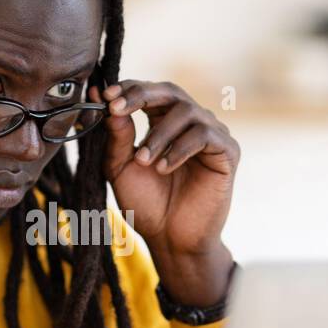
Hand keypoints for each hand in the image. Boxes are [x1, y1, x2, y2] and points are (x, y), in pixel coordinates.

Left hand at [95, 80, 239, 256]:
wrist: (170, 238)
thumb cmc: (146, 203)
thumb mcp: (120, 167)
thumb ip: (115, 134)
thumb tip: (100, 94)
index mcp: (163, 121)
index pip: (148, 91)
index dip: (128, 88)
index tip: (105, 96)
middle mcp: (189, 122)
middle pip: (170, 92)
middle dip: (140, 96)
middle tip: (117, 108)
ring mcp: (211, 134)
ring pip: (186, 112)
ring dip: (158, 134)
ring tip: (144, 162)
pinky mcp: (227, 152)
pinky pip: (204, 135)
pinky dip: (179, 148)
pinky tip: (164, 169)